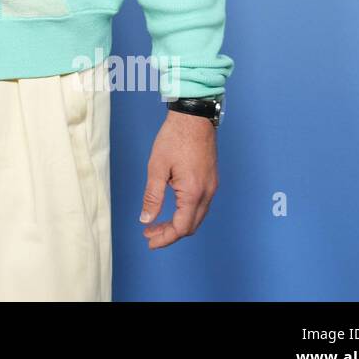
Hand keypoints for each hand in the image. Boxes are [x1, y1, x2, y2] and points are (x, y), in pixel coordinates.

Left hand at [138, 110, 218, 248]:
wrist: (194, 117)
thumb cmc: (174, 138)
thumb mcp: (157, 167)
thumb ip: (152, 196)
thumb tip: (146, 220)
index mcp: (193, 192)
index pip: (181, 227)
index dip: (165, 238)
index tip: (149, 241)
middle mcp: (207, 193)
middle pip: (191, 226)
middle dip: (170, 234)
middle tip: (150, 235)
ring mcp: (212, 186)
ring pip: (197, 216)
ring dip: (178, 223)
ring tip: (157, 224)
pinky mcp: (211, 179)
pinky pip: (200, 204)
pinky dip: (186, 212)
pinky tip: (171, 208)